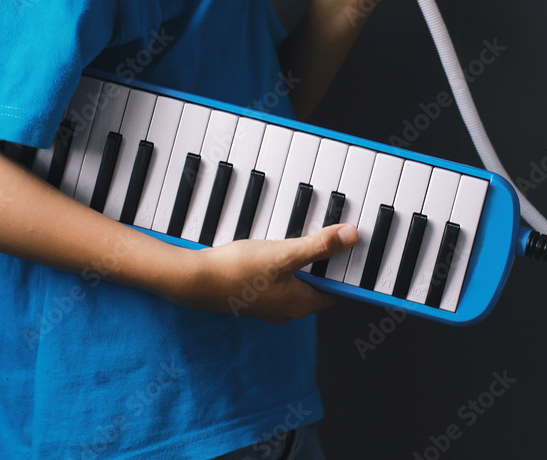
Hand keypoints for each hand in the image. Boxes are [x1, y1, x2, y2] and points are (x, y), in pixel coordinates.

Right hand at [170, 223, 358, 323]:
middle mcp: (287, 309)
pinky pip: (277, 279)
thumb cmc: (236, 272)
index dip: (347, 272)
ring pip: (296, 281)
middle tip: (330, 236)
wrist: (193, 280)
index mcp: (301, 305)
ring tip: (303, 236)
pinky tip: (275, 246)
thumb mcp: (285, 254)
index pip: (337, 292)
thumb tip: (350, 237)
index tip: (354, 252)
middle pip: (317, 284)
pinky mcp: (252, 294)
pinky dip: (283, 263)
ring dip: (302, 260)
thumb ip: (319, 246)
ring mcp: (268, 304)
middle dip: (324, 262)